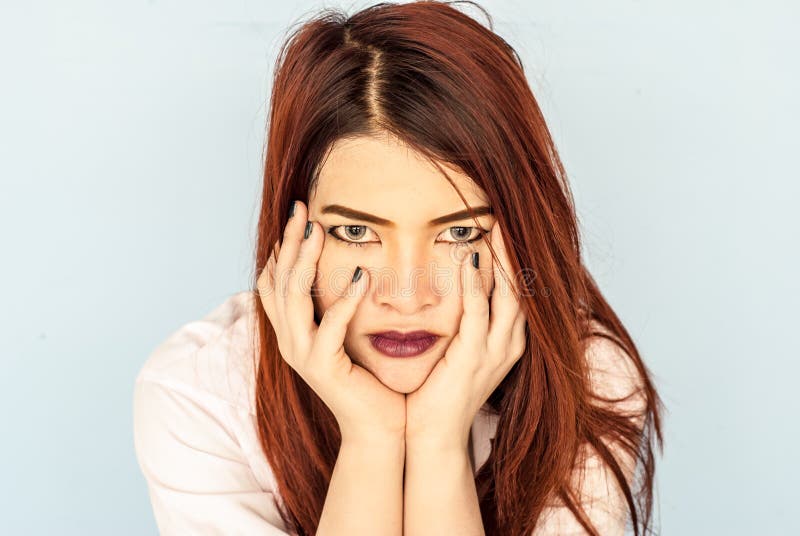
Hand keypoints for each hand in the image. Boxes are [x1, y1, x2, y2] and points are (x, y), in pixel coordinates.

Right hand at [256, 200, 405, 444]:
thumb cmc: (369, 379)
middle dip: (289, 242)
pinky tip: (361, 275)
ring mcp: (302, 355)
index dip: (281, 247)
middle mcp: (289, 341)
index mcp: (293, 333)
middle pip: (277, 281)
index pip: (273, 282)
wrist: (379, 426)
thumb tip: (350, 267)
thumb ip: (339, 307)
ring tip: (321, 230)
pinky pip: (329, 326)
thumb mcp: (347, 336)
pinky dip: (344, 299)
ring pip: (293, 297)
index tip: (298, 215)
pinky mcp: (323, 367)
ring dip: (306, 260)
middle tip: (302, 209)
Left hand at [405, 221, 527, 450]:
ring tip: (492, 227)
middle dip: (513, 253)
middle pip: (520, 289)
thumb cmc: (437, 392)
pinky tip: (468, 259)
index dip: (513, 262)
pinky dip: (474, 284)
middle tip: (504, 218)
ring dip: (500, 260)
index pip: (517, 293)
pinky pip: (478, 313)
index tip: (502, 230)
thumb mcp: (456, 352)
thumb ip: (461, 324)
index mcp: (506, 342)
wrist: (431, 436)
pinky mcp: (472, 359)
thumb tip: (451, 292)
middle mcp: (508, 345)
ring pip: (507, 296)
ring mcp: (494, 353)